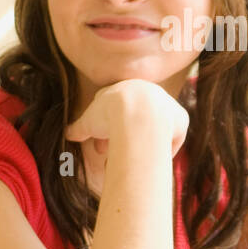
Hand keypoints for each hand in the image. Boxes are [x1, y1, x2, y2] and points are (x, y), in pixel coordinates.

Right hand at [66, 79, 189, 161]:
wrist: (137, 114)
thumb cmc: (109, 114)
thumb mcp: (88, 121)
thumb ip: (77, 127)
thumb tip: (66, 134)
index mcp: (126, 88)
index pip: (115, 106)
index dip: (105, 125)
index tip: (99, 140)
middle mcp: (148, 93)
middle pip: (135, 117)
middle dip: (121, 135)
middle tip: (110, 152)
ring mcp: (167, 105)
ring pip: (153, 127)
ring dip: (140, 143)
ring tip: (130, 159)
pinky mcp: (181, 119)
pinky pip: (171, 137)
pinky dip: (161, 149)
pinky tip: (149, 159)